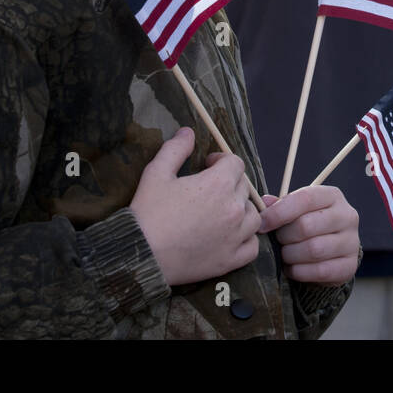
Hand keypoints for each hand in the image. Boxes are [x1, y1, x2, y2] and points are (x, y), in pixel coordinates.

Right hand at [129, 127, 260, 286]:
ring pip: (253, 216)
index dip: (221, 162)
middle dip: (228, 184)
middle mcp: (233, 208)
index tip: (207, 166)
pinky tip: (231, 236)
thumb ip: (176, 149)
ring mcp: (235, 236)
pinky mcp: (231, 260)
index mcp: (218, 184)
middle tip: (208, 191)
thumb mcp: (156, 173)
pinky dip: (246, 239)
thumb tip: (188, 132)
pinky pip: (252, 246)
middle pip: (243, 188)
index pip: (236, 163)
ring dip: (241, 210)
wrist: (140, 255)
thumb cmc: (148, 213)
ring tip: (222, 212)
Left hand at [258, 186, 359, 284]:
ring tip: (284, 254)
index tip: (262, 224)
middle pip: (306, 226)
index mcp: (332, 196)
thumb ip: (281, 206)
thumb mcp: (298, 210)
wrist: (333, 251)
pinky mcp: (349, 266)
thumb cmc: (310, 224)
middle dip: (284, 236)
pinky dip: (299, 271)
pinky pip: (320, 271)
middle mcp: (347, 216)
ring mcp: (351, 242)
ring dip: (290, 255)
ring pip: (313, 250)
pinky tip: (292, 268)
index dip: (279, 212)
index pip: (305, 199)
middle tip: (277, 241)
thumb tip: (264, 203)